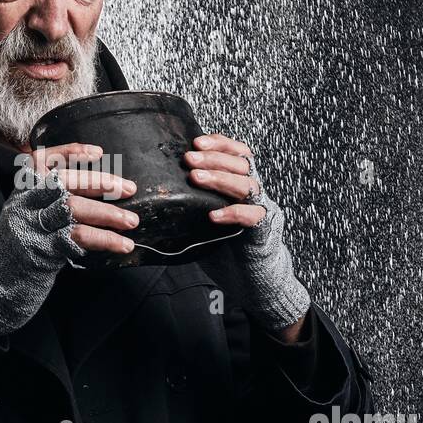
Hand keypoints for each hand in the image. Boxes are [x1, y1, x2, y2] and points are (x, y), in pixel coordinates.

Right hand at [0, 142, 138, 340]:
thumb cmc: (22, 247)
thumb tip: (98, 188)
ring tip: (132, 221)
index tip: (98, 152)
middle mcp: (24, 203)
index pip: (43, 159)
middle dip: (100, 183)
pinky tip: (123, 244)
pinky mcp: (40, 250)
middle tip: (129, 189)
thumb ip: (50, 199)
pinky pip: (77, 238)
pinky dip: (104, 240)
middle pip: (64, 182)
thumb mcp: (28, 215)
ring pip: (73, 208)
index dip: (70, 152)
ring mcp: (31, 226)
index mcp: (22, 191)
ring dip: (108, 214)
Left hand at [183, 133, 310, 333]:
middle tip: (189, 158)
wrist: (253, 281)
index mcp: (242, 185)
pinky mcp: (265, 233)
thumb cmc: (226, 248)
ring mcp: (262, 211)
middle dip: (214, 158)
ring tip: (196, 178)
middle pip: (242, 164)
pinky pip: (253, 217)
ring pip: (248, 185)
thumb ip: (192, 203)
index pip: (237, 153)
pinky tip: (213, 214)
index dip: (219, 144)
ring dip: (221, 178)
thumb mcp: (205, 219)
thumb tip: (157, 189)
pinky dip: (233, 213)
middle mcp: (254, 194)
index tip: (196, 142)